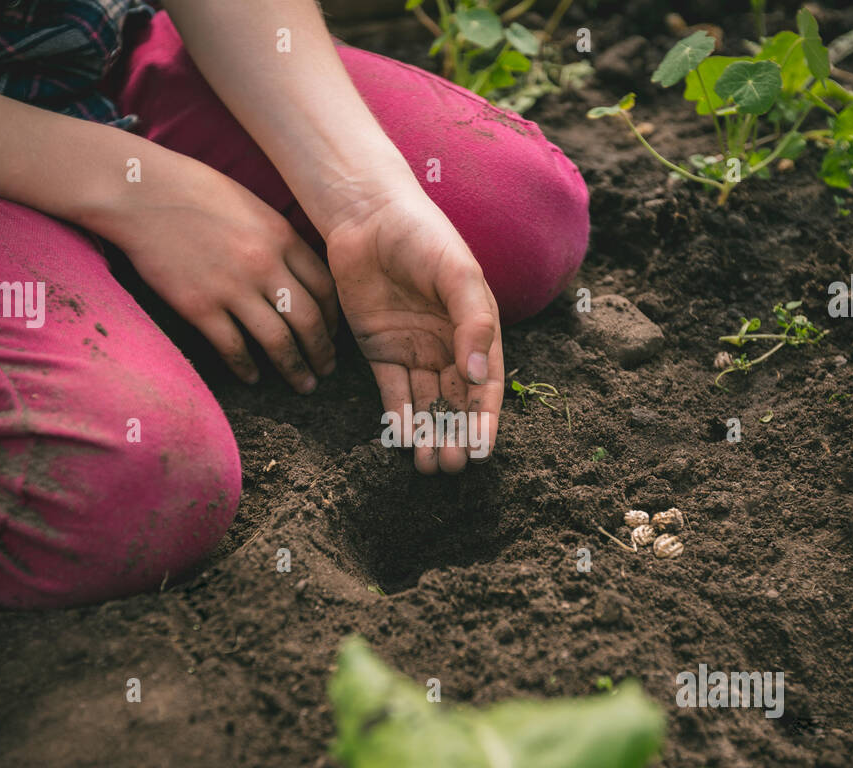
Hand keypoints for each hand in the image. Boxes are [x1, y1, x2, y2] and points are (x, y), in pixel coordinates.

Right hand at [97, 151, 338, 392]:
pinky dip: (247, 367)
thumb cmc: (195, 193)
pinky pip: (233, 348)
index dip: (334, 319)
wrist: (140, 193)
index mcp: (282, 236)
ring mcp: (231, 288)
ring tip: (302, 384)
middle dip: (322, 352)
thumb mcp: (252, 207)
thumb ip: (279, 240)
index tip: (333, 336)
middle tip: (326, 371)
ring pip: (277, 341)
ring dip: (294, 368)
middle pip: (308, 321)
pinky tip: (253, 377)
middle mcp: (264, 265)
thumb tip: (301, 277)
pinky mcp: (199, 307)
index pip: (325, 289)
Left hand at [324, 184, 503, 473]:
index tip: (482, 450)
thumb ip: (472, 320)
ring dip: (428, 434)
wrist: (367, 216)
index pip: (485, 385)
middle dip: (454, 436)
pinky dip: (399, 417)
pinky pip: (393, 392)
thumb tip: (478, 373)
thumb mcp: (457, 273)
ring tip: (428, 465)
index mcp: (477, 328)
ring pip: (425, 403)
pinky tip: (402, 440)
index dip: (484, 420)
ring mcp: (414, 349)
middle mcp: (449, 344)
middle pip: (455, 402)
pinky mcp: (381, 351)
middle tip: (450, 465)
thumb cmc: (423, 236)